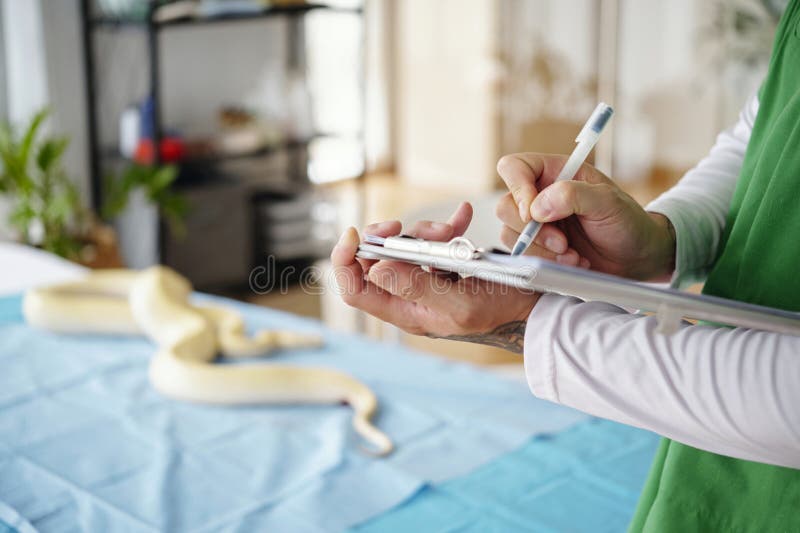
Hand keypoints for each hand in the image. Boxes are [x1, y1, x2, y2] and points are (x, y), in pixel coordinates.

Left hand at [330, 202, 538, 353]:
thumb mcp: (459, 302)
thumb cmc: (499, 313)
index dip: (345, 262)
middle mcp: (409, 297)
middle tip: (407, 228)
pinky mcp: (442, 267)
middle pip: (376, 260)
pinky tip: (464, 216)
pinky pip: (432, 240)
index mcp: (405, 312)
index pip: (355, 290)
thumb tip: (376, 269)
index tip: (354, 233)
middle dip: (393, 237)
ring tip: (454, 230)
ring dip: (428, 231)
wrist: (530, 309)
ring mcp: (424, 280)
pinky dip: (447, 225)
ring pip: (405, 245)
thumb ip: (417, 287)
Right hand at [495, 152, 674, 279]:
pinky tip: (572, 262)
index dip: (517, 189)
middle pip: (506, 206)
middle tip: (563, 242)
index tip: (533, 213)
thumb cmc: (627, 222)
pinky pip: (523, 255)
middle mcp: (540, 195)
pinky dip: (545, 263)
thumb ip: (573, 195)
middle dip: (532, 230)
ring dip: (541, 251)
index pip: (514, 168)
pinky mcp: (538, 248)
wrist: (637, 257)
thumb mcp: (608, 202)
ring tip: (573, 255)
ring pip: (510, 234)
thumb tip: (537, 206)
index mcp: (555, 172)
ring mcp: (537, 223)